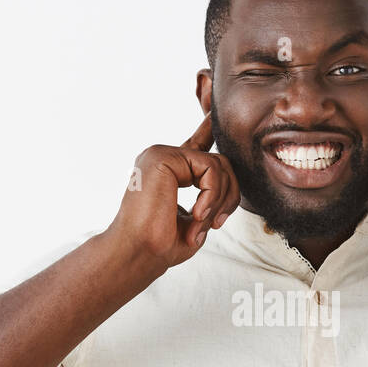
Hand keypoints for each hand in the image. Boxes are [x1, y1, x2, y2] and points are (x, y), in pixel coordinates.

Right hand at [106, 112, 241, 270]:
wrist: (139, 252)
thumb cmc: (162, 244)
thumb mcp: (196, 218)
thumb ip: (210, 196)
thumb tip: (226, 181)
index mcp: (168, 172)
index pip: (195, 147)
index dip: (207, 130)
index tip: (215, 114)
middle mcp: (162, 159)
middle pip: (219, 162)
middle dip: (228, 195)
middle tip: (216, 223)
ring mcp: (160, 154)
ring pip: (218, 164)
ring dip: (219, 199)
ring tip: (201, 222)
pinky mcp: (162, 155)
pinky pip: (209, 166)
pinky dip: (212, 194)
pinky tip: (198, 212)